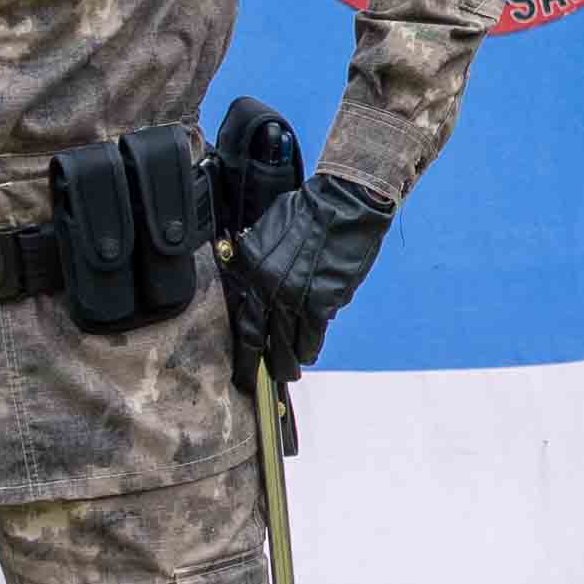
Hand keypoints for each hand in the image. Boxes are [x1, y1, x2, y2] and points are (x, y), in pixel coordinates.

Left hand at [223, 169, 396, 379]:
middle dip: (258, 364)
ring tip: (288, 372)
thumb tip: (258, 284)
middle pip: (259, 338)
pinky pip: (312, 335)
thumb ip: (259, 260)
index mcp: (251, 268)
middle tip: (258, 379)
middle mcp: (268, 286)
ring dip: (287, 361)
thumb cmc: (309, 211)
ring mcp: (294, 296)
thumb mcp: (268, 231)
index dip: (241, 348)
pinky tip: (308, 355)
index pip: (241, 318)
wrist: (343, 205)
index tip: (241, 365)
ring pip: (286, 342)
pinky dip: (309, 347)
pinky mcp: (322, 301)